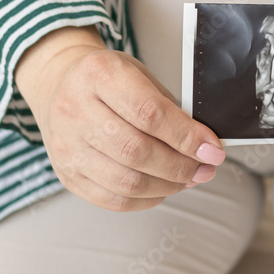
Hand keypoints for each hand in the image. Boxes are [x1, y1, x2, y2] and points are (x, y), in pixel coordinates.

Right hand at [14, 25, 226, 211]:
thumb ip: (169, 107)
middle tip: (206, 168)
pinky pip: (112, 199)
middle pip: (136, 151)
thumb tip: (202, 144)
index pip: (149, 113)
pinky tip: (163, 188)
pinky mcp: (66, 174)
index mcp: (98, 75)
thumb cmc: (108, 80)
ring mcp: (66, 145)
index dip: (186, 137)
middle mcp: (75, 110)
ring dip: (167, 186)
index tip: (213, 149)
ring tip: (189, 178)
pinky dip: (145, 199)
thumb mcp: (139, 74)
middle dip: (181, 166)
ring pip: (125, 182)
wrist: (60, 85)